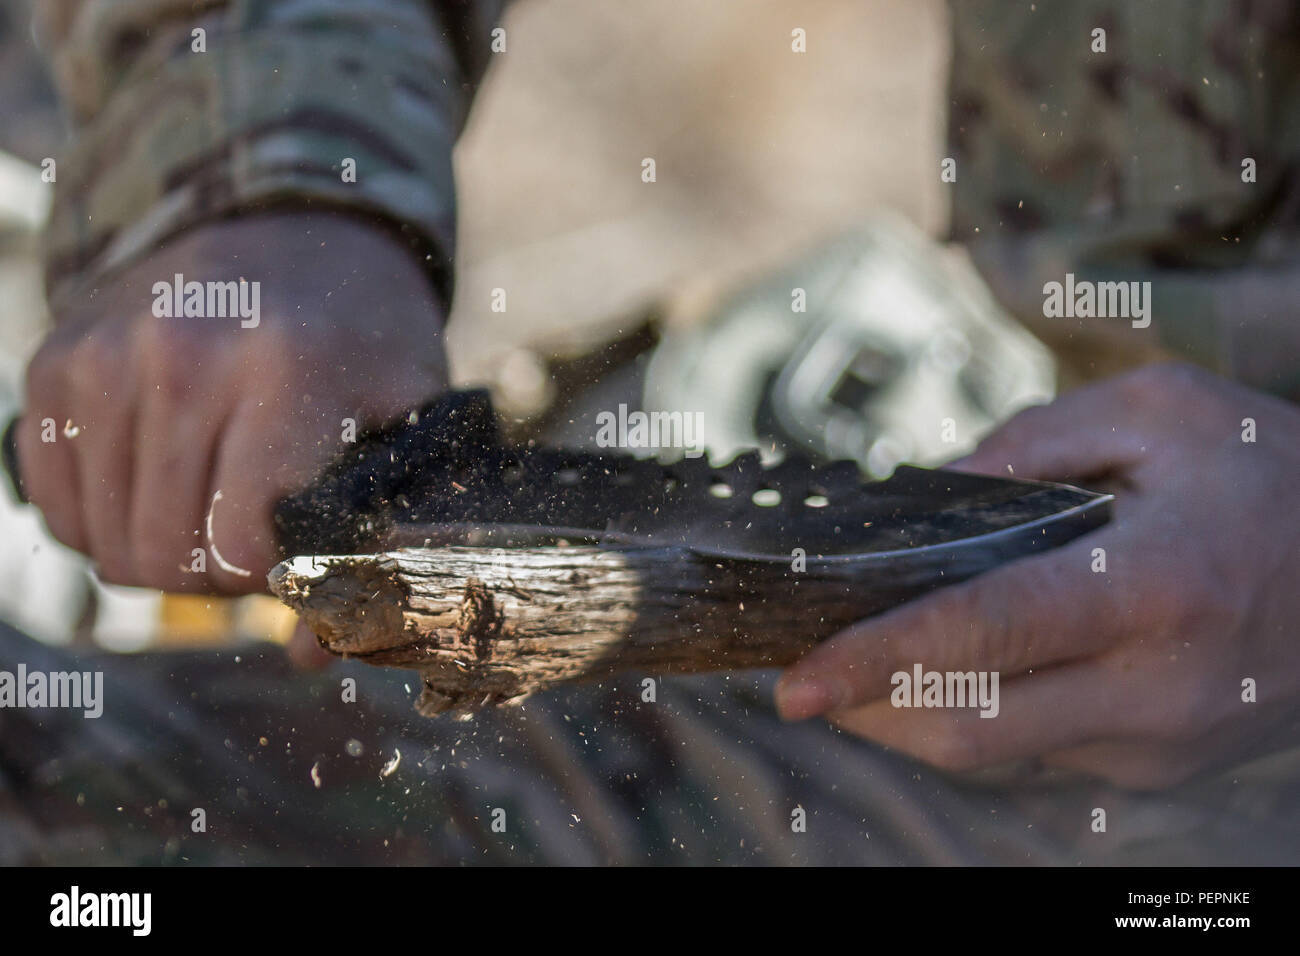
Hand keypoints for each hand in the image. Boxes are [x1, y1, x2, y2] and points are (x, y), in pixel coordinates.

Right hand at [18, 211, 447, 593]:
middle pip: (166, 558)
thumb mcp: (405, 421)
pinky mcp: (56, 360)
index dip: (273, 573)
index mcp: (286, 372)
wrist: (289, 224)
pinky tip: (160, 479)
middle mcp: (183, 358)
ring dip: (163, 549)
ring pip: (107, 544)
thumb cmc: (362, 335)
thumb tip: (312, 655)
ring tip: (213, 498)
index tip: (296, 543)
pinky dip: (106, 517)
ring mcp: (107, 356)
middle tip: (255, 528)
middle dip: (216, 573)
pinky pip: (57, 503)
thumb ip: (377, 538)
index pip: (243, 547)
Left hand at [775, 362, 1299, 788]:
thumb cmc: (1268, 475)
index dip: (879, 660)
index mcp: (1154, 588)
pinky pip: (1033, 752)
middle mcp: (1154, 688)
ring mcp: (1156, 744)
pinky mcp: (1154, 768)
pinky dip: (973, 715)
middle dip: (868, 706)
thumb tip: (929, 491)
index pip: (987, 636)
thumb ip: (1032, 440)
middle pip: (967, 729)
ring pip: (992, 752)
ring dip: (910, 715)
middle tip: (807, 671)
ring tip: (869, 662)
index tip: (798, 681)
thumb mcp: (1160, 412)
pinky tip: (953, 670)